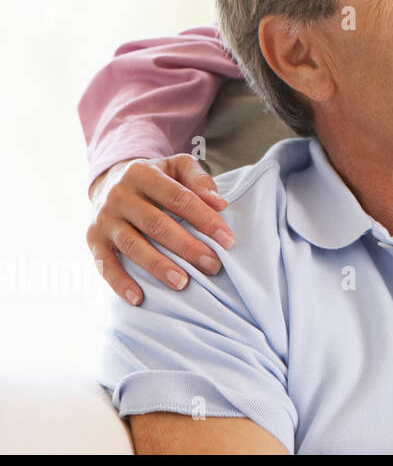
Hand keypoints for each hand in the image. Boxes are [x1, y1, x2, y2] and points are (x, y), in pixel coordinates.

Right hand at [87, 156, 232, 304]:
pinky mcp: (92, 239)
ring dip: (158, 267)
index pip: (179, 198)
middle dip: (187, 247)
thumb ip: (199, 179)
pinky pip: (104, 264)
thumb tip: (219, 203)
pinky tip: (138, 298)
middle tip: (212, 265)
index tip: (227, 240)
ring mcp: (104, 219)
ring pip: (133, 246)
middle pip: (156, 224)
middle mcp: (119, 196)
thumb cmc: (156, 177)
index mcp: (142, 174)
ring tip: (182, 283)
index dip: (204, 219)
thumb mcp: (177, 167)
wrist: (110, 180)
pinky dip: (119, 283)